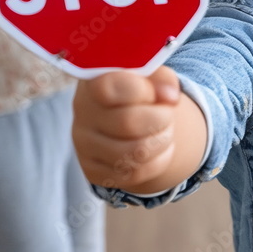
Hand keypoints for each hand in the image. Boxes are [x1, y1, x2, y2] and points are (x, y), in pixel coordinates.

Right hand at [72, 66, 182, 190]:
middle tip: (168, 114)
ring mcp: (85, 145)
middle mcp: (82, 114)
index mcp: (93, 82)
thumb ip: (162, 78)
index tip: (154, 92)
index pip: (112, 88)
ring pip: (134, 153)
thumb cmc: (138, 90)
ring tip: (166, 131)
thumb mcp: (150, 77)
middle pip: (128, 123)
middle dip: (161, 119)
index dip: (143, 91)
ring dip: (163, 141)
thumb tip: (170, 96)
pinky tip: (159, 149)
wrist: (124, 116)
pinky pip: (134, 174)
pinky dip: (159, 161)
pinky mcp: (93, 171)